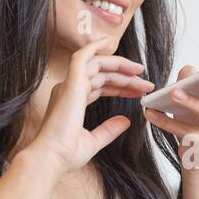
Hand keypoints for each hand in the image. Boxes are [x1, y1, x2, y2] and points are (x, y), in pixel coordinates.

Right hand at [26, 36, 154, 174]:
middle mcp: (68, 90)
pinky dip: (94, 46)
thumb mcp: (94, 141)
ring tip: (140, 71)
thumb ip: (109, 129)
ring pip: (96, 65)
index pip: (99, 86)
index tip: (139, 92)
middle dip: (125, 78)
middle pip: (101, 75)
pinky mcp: (71, 83)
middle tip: (146, 84)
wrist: (53, 157)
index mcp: (71, 101)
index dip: (120, 87)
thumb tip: (126, 121)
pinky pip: (82, 57)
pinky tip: (109, 41)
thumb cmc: (66, 154)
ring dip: (119, 66)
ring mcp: (69, 85)